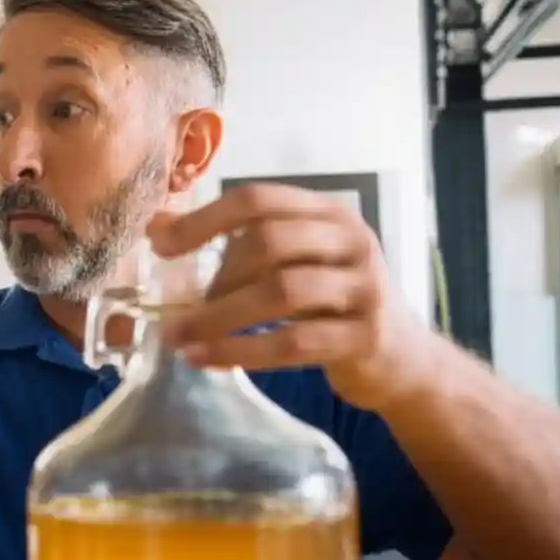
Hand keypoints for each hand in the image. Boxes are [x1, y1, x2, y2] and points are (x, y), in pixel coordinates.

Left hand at [147, 183, 437, 411]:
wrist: (402, 359)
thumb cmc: (331, 305)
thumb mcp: (291, 265)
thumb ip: (235, 243)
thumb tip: (157, 225)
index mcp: (327, 214)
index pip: (259, 199)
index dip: (205, 219)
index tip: (158, 245)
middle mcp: (351, 241)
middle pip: (270, 241)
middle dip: (213, 276)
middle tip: (175, 309)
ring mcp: (364, 288)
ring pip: (281, 292)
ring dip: (219, 318)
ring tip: (178, 338)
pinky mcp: (365, 336)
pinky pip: (294, 342)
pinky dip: (242, 352)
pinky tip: (206, 360)